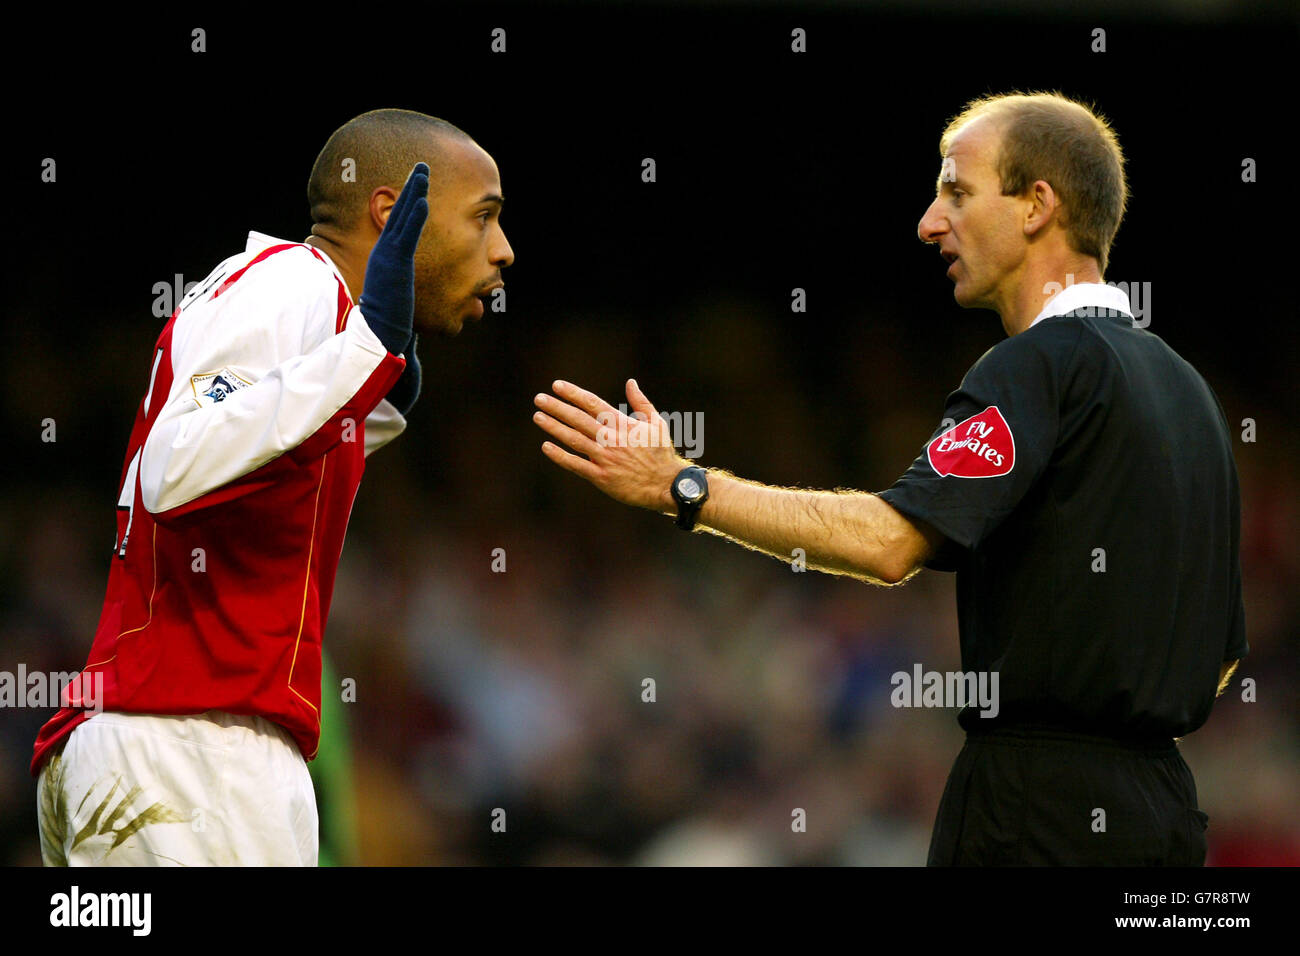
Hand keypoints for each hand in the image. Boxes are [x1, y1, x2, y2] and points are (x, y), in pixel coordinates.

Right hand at [358, 162, 429, 355]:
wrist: (374, 334)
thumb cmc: (386, 321)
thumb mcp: (395, 295)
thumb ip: (402, 283)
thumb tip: (407, 284)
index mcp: (386, 257)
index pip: (398, 223)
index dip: (407, 202)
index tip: (416, 184)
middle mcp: (385, 252)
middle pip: (399, 212)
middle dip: (411, 187)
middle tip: (422, 166)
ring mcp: (389, 256)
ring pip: (402, 218)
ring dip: (414, 193)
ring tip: (423, 172)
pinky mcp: (395, 264)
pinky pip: (407, 236)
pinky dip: (414, 217)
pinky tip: (423, 200)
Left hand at [533, 379, 689, 512]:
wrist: (666, 485)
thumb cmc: (662, 454)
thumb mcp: (657, 423)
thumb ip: (641, 402)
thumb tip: (630, 382)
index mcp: (624, 425)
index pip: (593, 404)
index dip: (574, 394)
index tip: (557, 385)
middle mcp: (612, 439)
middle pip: (579, 419)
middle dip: (557, 407)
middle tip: (539, 398)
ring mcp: (605, 458)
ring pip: (574, 439)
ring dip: (554, 427)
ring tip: (538, 417)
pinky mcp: (602, 477)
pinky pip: (577, 465)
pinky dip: (560, 456)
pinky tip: (546, 446)